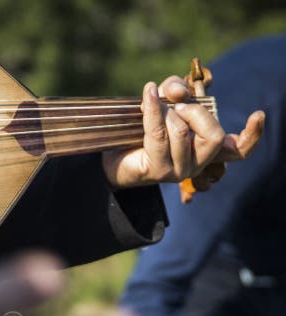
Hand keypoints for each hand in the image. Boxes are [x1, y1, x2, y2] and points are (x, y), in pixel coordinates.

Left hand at [102, 76, 264, 189]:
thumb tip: (177, 90)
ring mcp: (179, 171)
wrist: (111, 154)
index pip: (239, 150)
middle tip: (175, 104)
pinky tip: (149, 92)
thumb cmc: (143, 129)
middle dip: (194, 110)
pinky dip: (153, 108)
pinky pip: (158, 133)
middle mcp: (197, 164)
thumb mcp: (167, 102)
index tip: (258, 115)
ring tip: (152, 107)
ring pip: (182, 132)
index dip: (252, 135)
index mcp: (206, 150)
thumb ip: (178, 91)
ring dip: (165, 111)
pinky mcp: (157, 170)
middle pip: (214, 135)